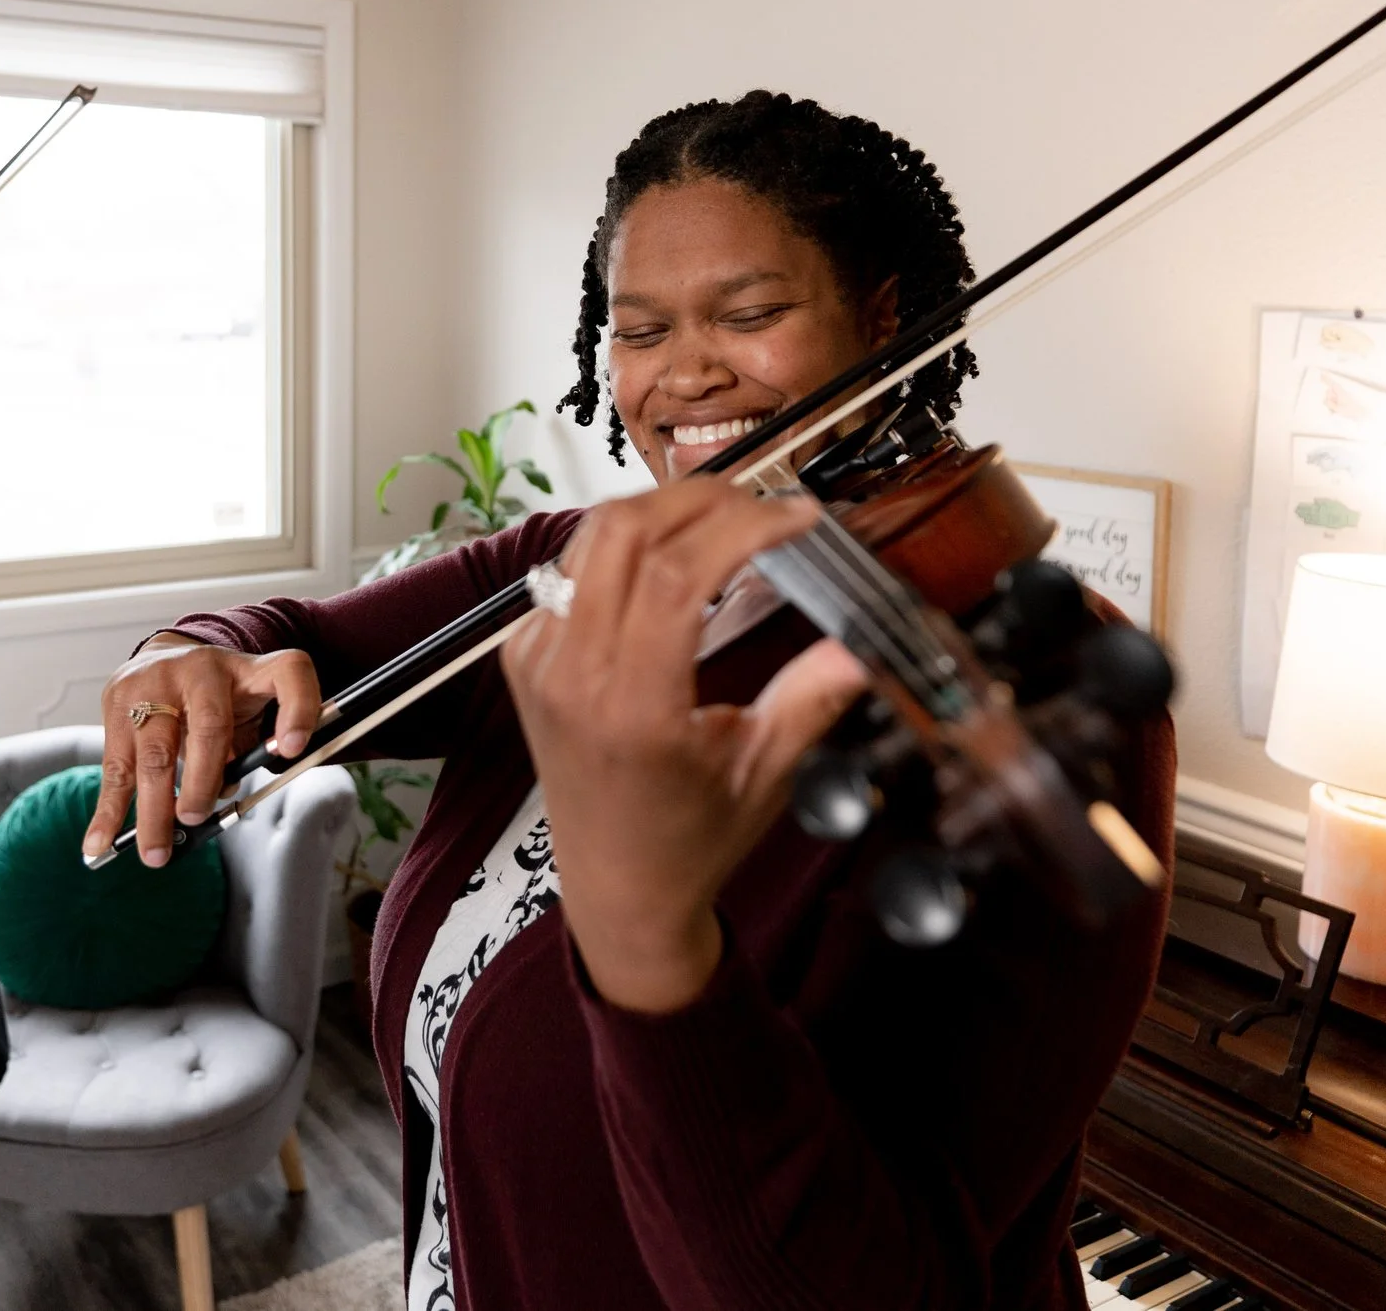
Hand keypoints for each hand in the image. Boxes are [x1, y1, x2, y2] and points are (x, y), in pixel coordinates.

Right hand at [84, 639, 323, 866]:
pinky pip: (114, 765)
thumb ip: (252, 744)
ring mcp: (155, 683)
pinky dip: (108, 809)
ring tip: (156, 853)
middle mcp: (202, 669)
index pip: (288, 676)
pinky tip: (99, 842)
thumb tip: (225, 793)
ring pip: (154, 752)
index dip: (297, 711)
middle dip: (201, 780)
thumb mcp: (251, 704)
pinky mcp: (117, 700)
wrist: (169, 654)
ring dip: (153, 809)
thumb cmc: (220, 695)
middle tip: (194, 818)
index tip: (293, 749)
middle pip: (207, 726)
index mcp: (248, 668)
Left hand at [501, 483, 867, 1013]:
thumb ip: (812, 698)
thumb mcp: (764, 771)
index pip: (680, 570)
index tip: (798, 515)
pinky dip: (623, 547)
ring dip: (659, 512)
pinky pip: (569, 571)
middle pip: (624, 530)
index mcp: (633, 705)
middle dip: (701, 498)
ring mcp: (538, 660)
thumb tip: (862, 642)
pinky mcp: (523, 656)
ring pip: (590, 538)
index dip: (745, 523)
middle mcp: (573, 673)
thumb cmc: (691, 839)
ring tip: (724, 520)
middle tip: (762, 506)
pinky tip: (672, 559)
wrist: (615, 888)